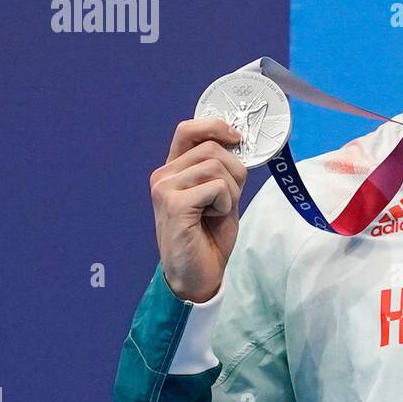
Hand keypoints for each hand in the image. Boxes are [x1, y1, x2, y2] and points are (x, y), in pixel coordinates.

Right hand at [150, 119, 249, 302]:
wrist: (198, 275)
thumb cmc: (208, 236)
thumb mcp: (220, 195)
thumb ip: (222, 170)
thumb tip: (238, 142)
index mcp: (173, 170)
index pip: (188, 130)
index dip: (215, 126)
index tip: (237, 138)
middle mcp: (163, 176)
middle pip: (211, 148)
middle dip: (234, 171)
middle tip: (227, 199)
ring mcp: (165, 189)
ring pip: (216, 167)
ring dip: (231, 190)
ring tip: (217, 211)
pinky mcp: (174, 205)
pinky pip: (217, 187)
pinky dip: (225, 203)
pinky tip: (212, 218)